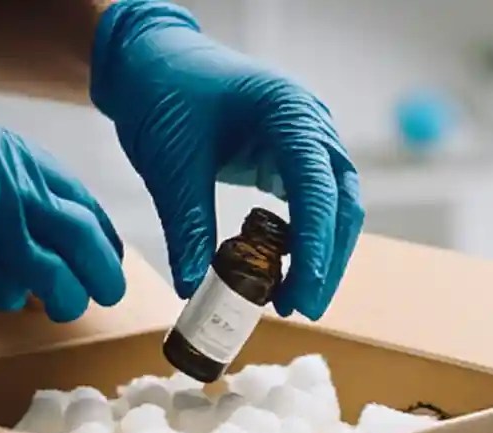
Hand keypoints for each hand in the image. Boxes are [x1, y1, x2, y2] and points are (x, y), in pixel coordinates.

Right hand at [0, 113, 124, 324]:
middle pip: (83, 234)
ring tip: (63, 308)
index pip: (74, 194)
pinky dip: (6, 302)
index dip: (98, 230)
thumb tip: (45, 226)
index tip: (105, 253)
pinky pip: (4, 295)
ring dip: (68, 298)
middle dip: (104, 269)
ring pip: (57, 274)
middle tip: (108, 293)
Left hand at [90, 0, 363, 319]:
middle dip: (327, 261)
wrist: (151, 62)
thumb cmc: (162, 94)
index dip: (317, 247)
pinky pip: (313, 206)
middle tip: (302, 309)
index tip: (304, 295)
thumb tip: (193, 288)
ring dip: (320, 256)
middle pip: (341, 203)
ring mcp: (309, 140)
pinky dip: (303, 241)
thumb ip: (187, 225)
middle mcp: (312, 124)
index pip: (318, 187)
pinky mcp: (294, 158)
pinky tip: (280, 271)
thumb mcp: (170, 163)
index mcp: (288, 111)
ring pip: (335, 208)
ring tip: (290, 301)